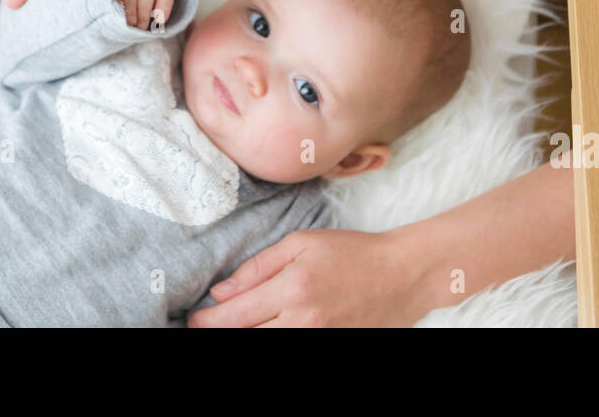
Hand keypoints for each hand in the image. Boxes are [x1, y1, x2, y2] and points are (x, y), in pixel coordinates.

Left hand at [186, 228, 432, 326]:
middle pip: (245, 340)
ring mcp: (320, 342)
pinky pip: (290, 354)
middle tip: (210, 326)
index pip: (233, 318)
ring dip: (247, 339)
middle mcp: (304, 322)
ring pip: (266, 349)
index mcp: (293, 289)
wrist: (403, 276)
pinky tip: (268, 330)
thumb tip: (220, 293)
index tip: (195, 320)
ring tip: (240, 326)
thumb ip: (258, 267)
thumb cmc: (352, 253)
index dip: (206, 323)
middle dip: (222, 334)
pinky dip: (274, 341)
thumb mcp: (302, 243)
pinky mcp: (331, 349)